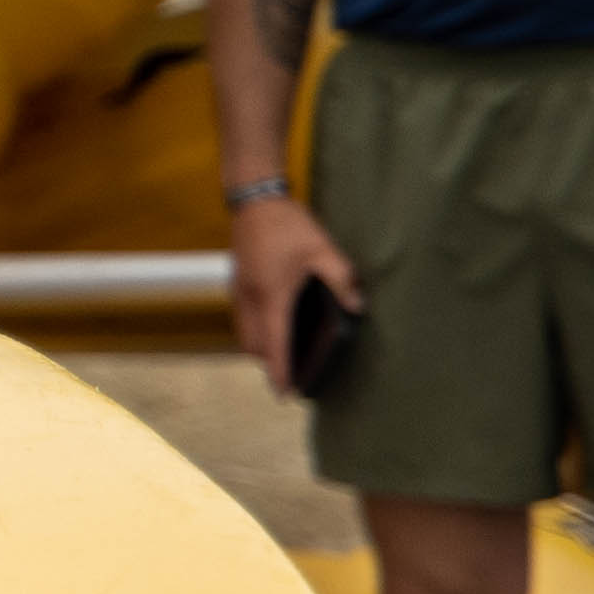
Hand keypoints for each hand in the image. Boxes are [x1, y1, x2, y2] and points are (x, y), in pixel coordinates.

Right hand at [226, 189, 359, 382]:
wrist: (254, 200)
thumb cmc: (288, 225)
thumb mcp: (323, 249)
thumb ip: (341, 279)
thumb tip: (357, 308)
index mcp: (271, 296)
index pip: (274, 344)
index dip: (280, 371)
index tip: (285, 393)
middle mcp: (250, 299)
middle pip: (252, 345)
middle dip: (269, 361)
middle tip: (291, 370)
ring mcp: (238, 291)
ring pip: (244, 332)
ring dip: (260, 346)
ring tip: (283, 350)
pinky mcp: (236, 282)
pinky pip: (242, 318)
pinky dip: (255, 329)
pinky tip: (275, 321)